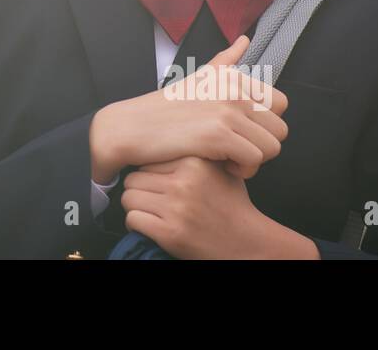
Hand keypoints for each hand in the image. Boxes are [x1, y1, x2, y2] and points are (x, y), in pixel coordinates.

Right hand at [88, 35, 288, 181]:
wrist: (131, 126)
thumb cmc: (164, 108)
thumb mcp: (198, 78)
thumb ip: (225, 60)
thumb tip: (245, 39)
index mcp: (233, 76)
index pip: (281, 104)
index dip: (265, 124)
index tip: (240, 130)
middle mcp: (234, 89)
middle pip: (280, 129)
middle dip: (261, 145)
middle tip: (234, 149)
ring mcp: (226, 110)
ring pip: (271, 148)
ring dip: (253, 161)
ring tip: (227, 158)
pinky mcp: (219, 135)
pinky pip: (254, 160)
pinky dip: (241, 170)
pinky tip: (220, 164)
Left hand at [119, 156, 269, 258]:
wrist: (249, 242)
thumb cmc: (232, 205)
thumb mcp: (219, 168)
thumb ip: (194, 152)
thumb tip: (162, 135)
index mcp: (194, 162)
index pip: (147, 159)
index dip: (151, 172)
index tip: (159, 181)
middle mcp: (184, 182)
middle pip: (133, 178)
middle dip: (141, 189)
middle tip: (154, 199)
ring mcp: (176, 208)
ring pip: (128, 198)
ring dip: (137, 207)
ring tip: (153, 212)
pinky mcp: (170, 232)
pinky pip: (132, 219)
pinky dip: (137, 225)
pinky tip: (152, 226)